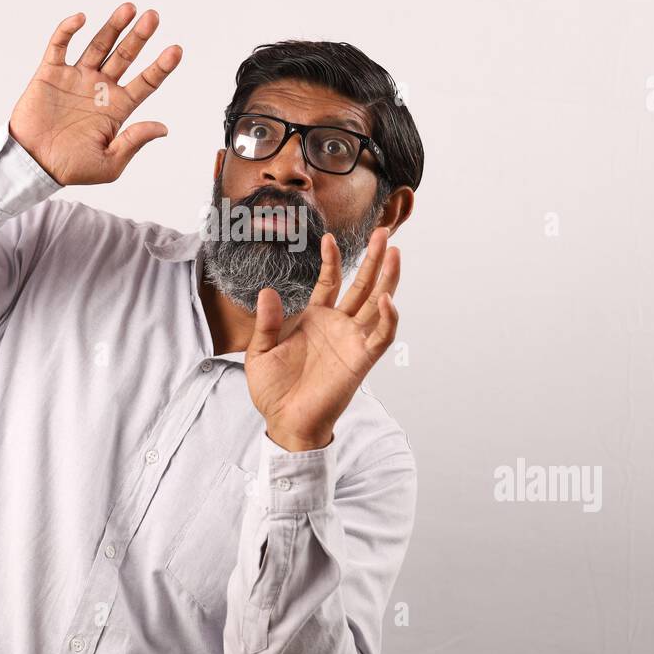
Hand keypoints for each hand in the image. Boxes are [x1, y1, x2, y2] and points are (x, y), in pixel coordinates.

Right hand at [9, 3, 182, 185]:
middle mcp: (100, 88)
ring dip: (113, 26)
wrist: (33, 166)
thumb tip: (163, 127)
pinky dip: (68, 30)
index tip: (176, 50)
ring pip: (99, 45)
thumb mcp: (110, 164)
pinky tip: (82, 18)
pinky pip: (60, 46)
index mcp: (117, 108)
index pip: (146, 82)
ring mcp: (76, 78)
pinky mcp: (51, 74)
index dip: (161, 66)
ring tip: (129, 8)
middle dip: (139, 37)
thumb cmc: (71, 168)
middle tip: (153, 17)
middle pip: (125, 56)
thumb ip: (134, 142)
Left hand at [244, 228, 400, 451]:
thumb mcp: (260, 352)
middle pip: (362, 285)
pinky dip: (388, 317)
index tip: (327, 236)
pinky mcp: (361, 359)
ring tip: (394, 251)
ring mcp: (352, 341)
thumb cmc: (273, 390)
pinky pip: (381, 336)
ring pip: (377, 303)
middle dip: (373, 259)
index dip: (331, 259)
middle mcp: (338, 326)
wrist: (285, 422)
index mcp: (316, 319)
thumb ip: (267, 322)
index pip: (329, 281)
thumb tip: (268, 291)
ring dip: (387, 278)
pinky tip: (388, 298)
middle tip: (382, 231)